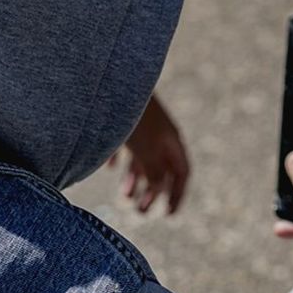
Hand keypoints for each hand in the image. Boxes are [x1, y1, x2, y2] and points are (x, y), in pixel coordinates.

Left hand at [109, 93, 189, 213]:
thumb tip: (159, 191)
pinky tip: (110, 168)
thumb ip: (155, 173)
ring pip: (145, 158)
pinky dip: (122, 159)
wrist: (118, 78)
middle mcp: (162, 136)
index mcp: (172, 143)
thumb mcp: (147, 151)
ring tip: (123, 195)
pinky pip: (129, 145)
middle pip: (162, 169)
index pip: (182, 174)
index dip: (177, 195)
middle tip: (139, 212)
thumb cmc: (134, 117)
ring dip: (136, 179)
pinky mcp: (128, 120)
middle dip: (153, 192)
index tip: (169, 214)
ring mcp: (145, 127)